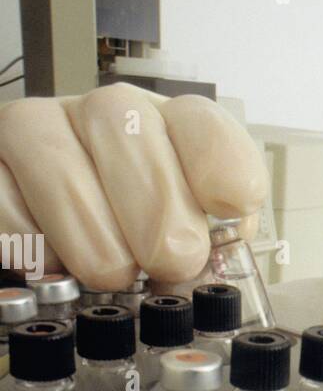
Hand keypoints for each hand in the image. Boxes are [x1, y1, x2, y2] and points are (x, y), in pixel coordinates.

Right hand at [0, 83, 268, 288]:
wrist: (52, 237)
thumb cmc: (131, 240)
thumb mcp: (186, 237)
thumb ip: (208, 244)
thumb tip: (208, 267)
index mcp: (168, 128)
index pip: (198, 120)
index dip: (219, 161)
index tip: (232, 208)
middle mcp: (103, 116)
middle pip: (125, 125)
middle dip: (157, 209)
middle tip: (168, 263)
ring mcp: (36, 131)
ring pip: (57, 162)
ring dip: (93, 236)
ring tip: (110, 274)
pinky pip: (3, 201)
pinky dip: (32, 244)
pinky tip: (54, 265)